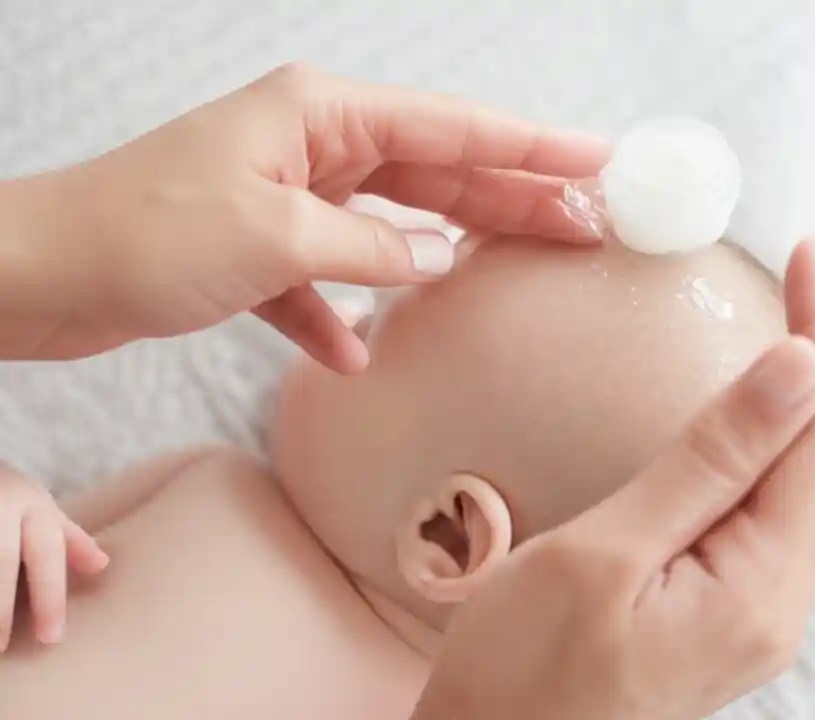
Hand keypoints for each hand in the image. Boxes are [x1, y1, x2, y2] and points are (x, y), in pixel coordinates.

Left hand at [0, 64, 607, 372]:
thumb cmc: (141, 233)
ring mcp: (287, 195)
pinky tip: (360, 352)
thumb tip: (437, 261)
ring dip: (451, 250)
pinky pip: (327, 280)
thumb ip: (372, 248)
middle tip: (586, 224)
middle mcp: (312, 145)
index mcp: (321, 114)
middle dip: (512, 198)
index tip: (599, 159)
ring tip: (524, 267)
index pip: (454, 127)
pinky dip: (346, 313)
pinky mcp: (259, 248)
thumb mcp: (277, 237)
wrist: (38, 276)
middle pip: (437, 171)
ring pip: (394, 223)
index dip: (534, 144)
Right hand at [0, 464, 109, 651]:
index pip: (47, 554)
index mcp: (29, 504)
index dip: (50, 598)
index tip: (52, 639)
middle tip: (2, 649)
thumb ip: (69, 538)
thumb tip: (102, 566)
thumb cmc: (5, 493)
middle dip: (1, 610)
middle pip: (2, 561)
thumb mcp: (38, 507)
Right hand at [414, 240, 814, 719]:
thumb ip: (713, 459)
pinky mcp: (730, 612)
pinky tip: (789, 410)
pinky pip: (790, 510)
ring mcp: (758, 612)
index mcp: (758, 590)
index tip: (812, 257)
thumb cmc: (521, 673)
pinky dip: (798, 440)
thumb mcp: (606, 551)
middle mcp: (778, 604)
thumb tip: (804, 369)